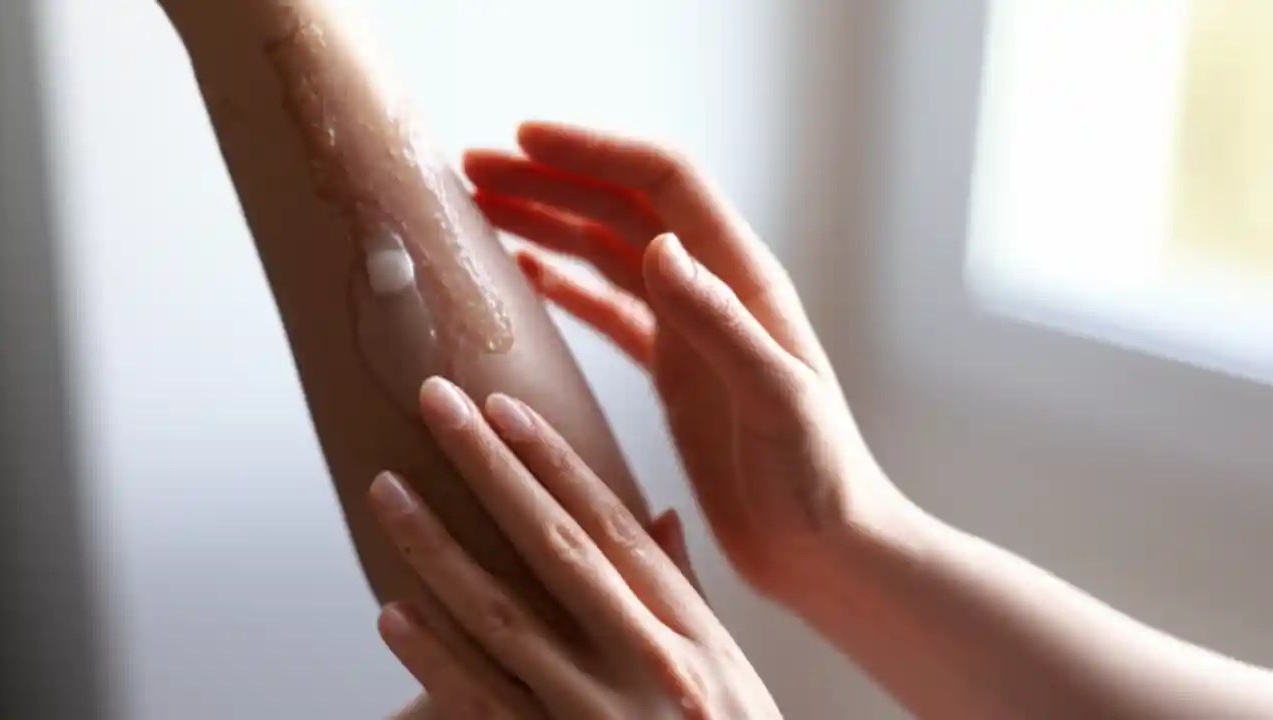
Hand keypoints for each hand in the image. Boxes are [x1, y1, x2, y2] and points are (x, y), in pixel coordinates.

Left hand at [370, 377, 780, 718]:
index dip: (553, 460)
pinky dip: (432, 658)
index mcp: (688, 630)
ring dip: (436, 550)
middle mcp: (646, 664)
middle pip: (553, 546)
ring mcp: (596, 716)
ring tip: (388, 492)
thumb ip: (684, 593)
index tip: (502, 406)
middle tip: (435, 403)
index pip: (613, 526)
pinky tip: (391, 611)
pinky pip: (481, 704)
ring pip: (502, 619)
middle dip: (487, 468)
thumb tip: (658, 515)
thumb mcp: (728, 669)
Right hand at [464, 123, 916, 603]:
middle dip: (550, 180)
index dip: (594, 152)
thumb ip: (720, 323)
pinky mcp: (673, 373)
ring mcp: (689, 330)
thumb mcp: (777, 400)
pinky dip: (563, 286)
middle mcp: (713, 292)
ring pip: (606, 253)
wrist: (825, 548)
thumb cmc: (818, 480)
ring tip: (480, 209)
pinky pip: (607, 311)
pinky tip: (524, 278)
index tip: (524, 140)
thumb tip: (658, 245)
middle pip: (622, 208)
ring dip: (548, 224)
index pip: (663, 184)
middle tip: (472, 170)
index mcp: (742, 281)